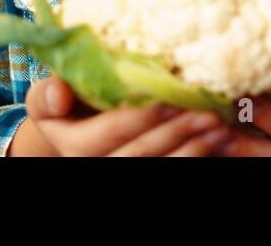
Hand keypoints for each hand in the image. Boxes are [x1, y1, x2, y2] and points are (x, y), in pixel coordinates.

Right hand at [17, 74, 230, 156]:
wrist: (78, 129)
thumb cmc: (71, 103)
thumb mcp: (50, 96)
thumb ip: (48, 94)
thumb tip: (59, 92)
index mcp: (74, 147)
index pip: (108, 134)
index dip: (141, 117)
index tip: (173, 99)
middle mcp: (94, 168)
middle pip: (139, 155)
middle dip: (176, 134)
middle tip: (210, 114)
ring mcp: (120, 175)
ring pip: (160, 168)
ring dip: (194, 149)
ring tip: (222, 128)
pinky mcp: (143, 177)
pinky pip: (173, 174)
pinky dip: (198, 158)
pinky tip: (221, 144)